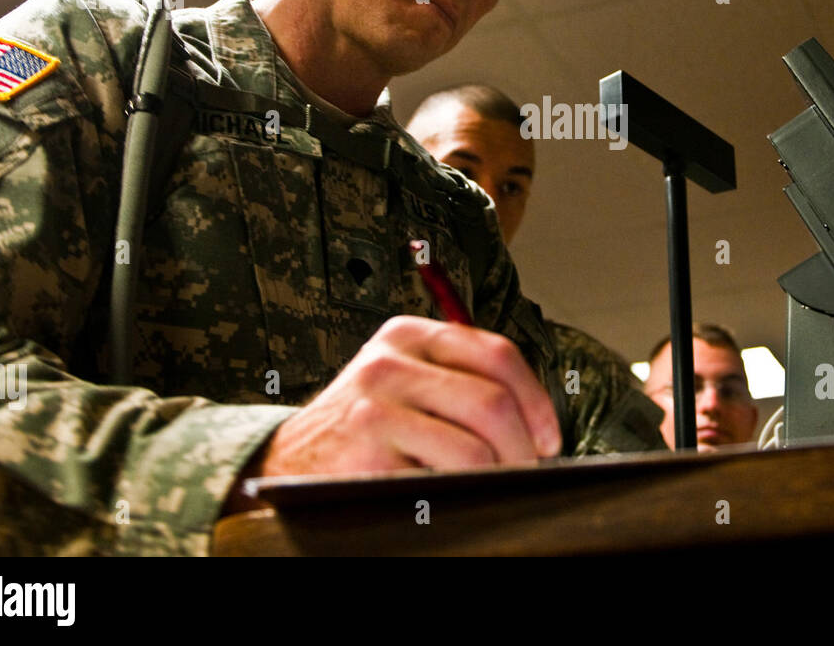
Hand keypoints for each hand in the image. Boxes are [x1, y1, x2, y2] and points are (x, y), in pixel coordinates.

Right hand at [222, 316, 560, 512]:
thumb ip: (458, 383)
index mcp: (407, 334)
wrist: (285, 465)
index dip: (536, 400)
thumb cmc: (359, 429)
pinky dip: (462, 496)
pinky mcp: (367, 454)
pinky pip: (443, 481)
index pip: (497, 354)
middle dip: (522, 448)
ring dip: (498, 478)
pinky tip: (454, 498)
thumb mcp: (403, 383)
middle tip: (526, 472)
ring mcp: (375, 407)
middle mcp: (389, 362)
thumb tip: (536, 423)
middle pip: (492, 402)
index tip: (548, 437)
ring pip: (474, 448)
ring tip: (493, 489)